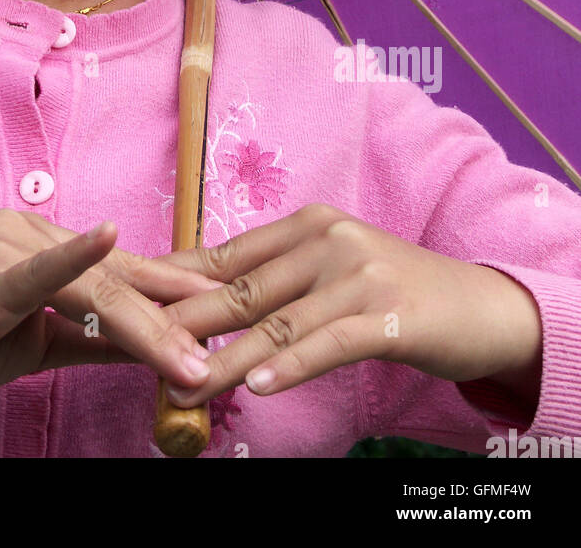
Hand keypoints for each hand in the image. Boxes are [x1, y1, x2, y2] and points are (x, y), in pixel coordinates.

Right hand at [0, 208, 221, 409]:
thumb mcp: (36, 342)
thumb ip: (91, 336)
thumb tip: (150, 347)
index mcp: (41, 240)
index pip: (121, 270)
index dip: (173, 294)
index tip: (225, 313)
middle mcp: (28, 228)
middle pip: (118, 280)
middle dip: (173, 322)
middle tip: (222, 353)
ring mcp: (7, 245)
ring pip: (95, 286)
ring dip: (147, 327)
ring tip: (190, 361)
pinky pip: (40, 269)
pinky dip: (76, 254)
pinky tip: (109, 237)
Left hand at [149, 204, 542, 405]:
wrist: (480, 306)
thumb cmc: (396, 292)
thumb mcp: (335, 271)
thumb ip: (281, 282)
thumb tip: (208, 304)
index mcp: (308, 224)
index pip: (226, 254)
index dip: (175, 281)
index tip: (130, 302)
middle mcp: (328, 240)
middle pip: (241, 289)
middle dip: (185, 325)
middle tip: (136, 352)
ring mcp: (359, 275)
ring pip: (275, 323)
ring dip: (224, 360)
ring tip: (182, 386)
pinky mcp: (388, 315)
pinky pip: (327, 344)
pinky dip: (289, 366)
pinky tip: (257, 387)